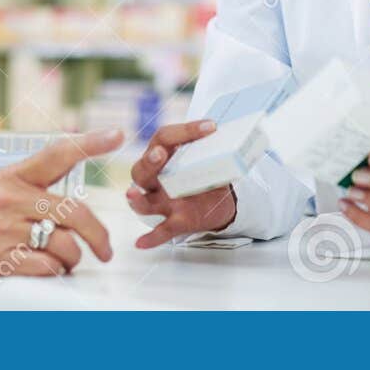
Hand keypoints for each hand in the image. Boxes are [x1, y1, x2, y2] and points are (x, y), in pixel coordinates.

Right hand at [0, 129, 121, 288]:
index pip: (58, 154)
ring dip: (72, 259)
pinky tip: (47, 272)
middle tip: (103, 249)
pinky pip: (44, 266)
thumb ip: (22, 192)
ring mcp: (5, 229)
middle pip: (75, 211)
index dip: (90, 143)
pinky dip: (53, 272)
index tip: (116, 136)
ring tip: (64, 263)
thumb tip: (56, 205)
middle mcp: (12, 199)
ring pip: (64, 243)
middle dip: (98, 234)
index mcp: (11, 178)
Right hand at [125, 120, 237, 248]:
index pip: (165, 137)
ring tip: (133, 194)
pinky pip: (159, 230)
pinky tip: (141, 242)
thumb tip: (236, 140)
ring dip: (138, 199)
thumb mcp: (209, 158)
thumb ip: (214, 151)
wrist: (215, 199)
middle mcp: (157, 178)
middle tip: (160, 154)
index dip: (185, 131)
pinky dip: (150, 237)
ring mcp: (163, 201)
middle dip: (150, 161)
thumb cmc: (205, 172)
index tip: (210, 126)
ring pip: (144, 201)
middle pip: (142, 169)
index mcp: (164, 154)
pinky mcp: (174, 221)